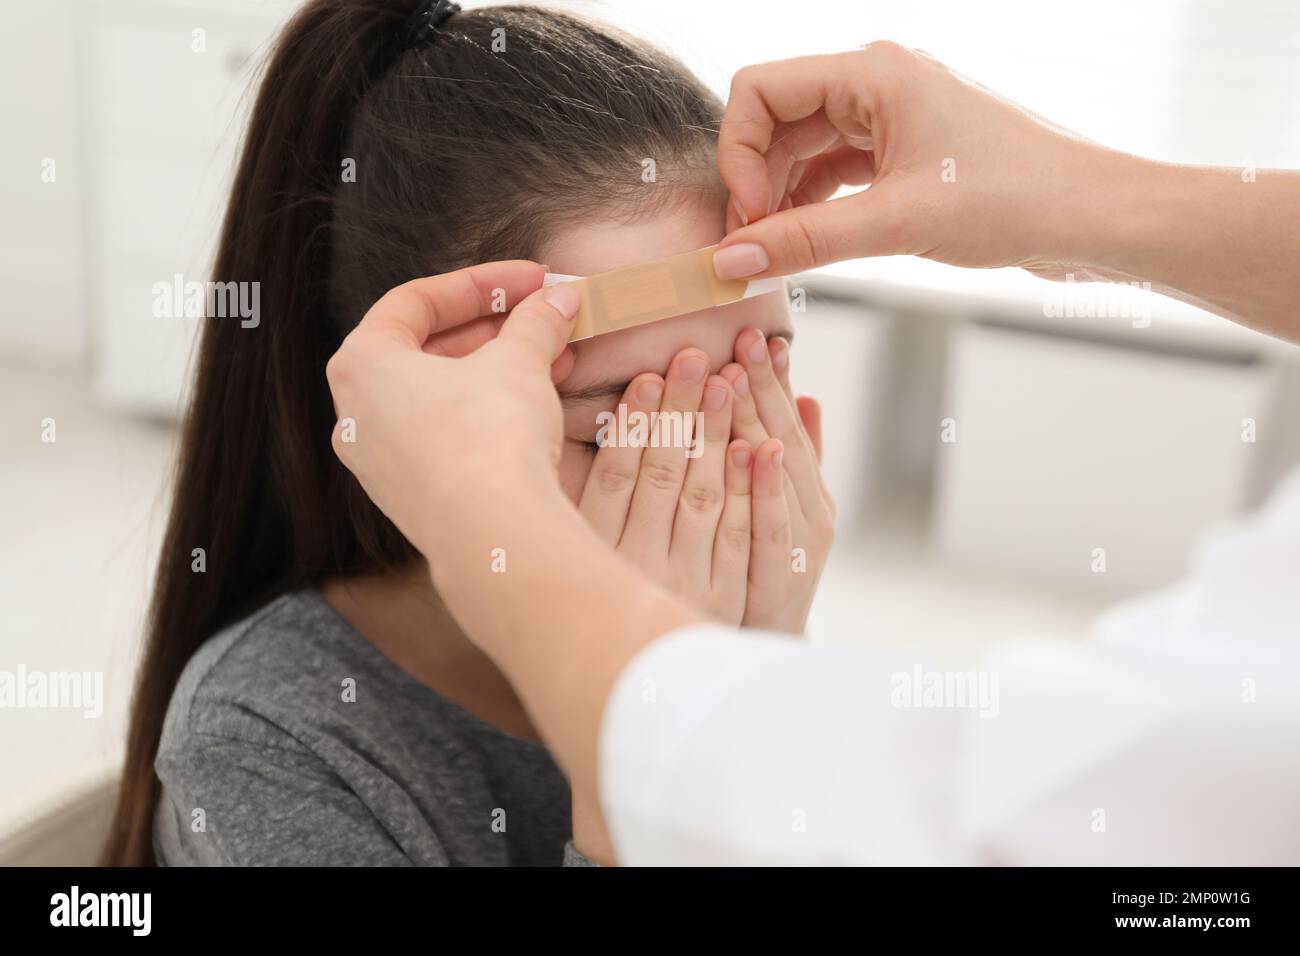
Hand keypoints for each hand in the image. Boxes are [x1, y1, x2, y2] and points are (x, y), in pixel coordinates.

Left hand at [326, 260, 578, 557]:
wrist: (495, 536)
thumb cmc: (489, 439)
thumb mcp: (519, 361)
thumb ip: (535, 322)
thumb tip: (558, 300)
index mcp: (361, 364)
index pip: (417, 301)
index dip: (482, 283)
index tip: (532, 280)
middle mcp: (357, 413)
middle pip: (428, 348)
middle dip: (496, 329)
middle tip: (547, 318)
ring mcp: (380, 461)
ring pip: (441, 396)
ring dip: (499, 370)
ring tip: (558, 358)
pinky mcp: (410, 498)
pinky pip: (446, 437)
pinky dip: (488, 413)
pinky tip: (538, 405)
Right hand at [578, 347, 752, 624]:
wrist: (639, 678)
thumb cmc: (598, 603)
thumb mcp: (575, 554)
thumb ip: (573, 501)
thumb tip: (562, 434)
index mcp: (591, 554)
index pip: (612, 478)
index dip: (632, 426)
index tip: (647, 378)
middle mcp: (636, 567)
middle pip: (662, 477)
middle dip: (680, 412)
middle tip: (696, 358)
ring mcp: (684, 584)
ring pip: (703, 499)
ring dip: (716, 436)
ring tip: (726, 383)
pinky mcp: (724, 599)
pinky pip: (740, 538)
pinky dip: (749, 490)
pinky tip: (756, 447)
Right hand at [712, 44, 1123, 281]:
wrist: (1093, 217)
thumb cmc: (1020, 197)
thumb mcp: (898, 222)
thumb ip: (807, 240)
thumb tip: (734, 258)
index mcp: (875, 73)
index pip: (762, 90)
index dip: (738, 151)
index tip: (746, 213)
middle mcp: (878, 85)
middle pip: (777, 121)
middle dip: (755, 182)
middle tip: (750, 246)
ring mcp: (892, 119)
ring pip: (803, 151)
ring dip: (781, 200)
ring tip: (773, 254)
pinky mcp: (905, 155)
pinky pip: (834, 174)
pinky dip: (812, 209)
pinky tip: (805, 246)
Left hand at [720, 330, 833, 632]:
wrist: (762, 656)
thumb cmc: (766, 577)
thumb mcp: (787, 513)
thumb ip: (800, 458)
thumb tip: (810, 397)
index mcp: (807, 492)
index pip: (788, 424)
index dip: (774, 380)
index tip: (761, 334)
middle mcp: (810, 512)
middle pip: (784, 439)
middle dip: (763, 386)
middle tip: (746, 337)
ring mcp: (794, 545)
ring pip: (776, 475)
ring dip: (757, 422)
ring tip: (740, 375)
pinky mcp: (773, 580)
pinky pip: (768, 526)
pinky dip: (765, 487)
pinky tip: (757, 449)